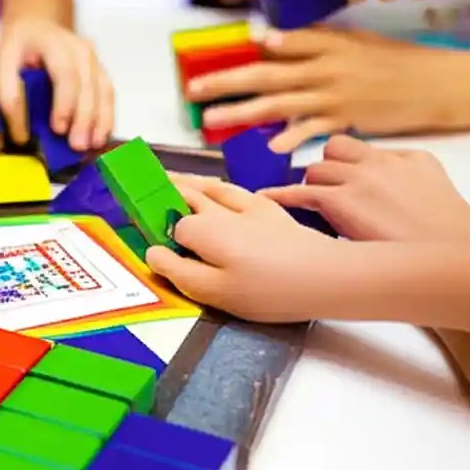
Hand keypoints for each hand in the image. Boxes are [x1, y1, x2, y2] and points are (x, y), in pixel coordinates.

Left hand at [0, 15, 114, 150]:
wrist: (37, 23)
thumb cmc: (20, 46)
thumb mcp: (3, 62)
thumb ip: (8, 94)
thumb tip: (22, 133)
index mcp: (53, 41)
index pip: (64, 72)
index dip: (64, 101)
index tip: (58, 128)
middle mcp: (79, 47)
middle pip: (87, 84)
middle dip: (83, 117)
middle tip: (76, 145)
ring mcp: (93, 59)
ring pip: (102, 90)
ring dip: (99, 120)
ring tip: (92, 145)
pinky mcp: (99, 70)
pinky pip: (108, 94)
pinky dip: (107, 117)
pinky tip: (101, 136)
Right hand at [145, 174, 341, 321]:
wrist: (326, 276)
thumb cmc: (269, 290)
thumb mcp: (214, 292)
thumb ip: (178, 272)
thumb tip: (152, 255)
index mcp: (205, 230)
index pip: (171, 226)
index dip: (158, 229)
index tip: (143, 227)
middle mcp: (224, 212)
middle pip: (188, 195)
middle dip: (166, 189)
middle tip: (144, 182)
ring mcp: (251, 208)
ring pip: (212, 187)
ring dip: (190, 182)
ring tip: (173, 178)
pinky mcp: (274, 212)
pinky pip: (239, 191)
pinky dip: (221, 187)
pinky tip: (221, 190)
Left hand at [187, 29, 461, 151]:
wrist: (435, 85)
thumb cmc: (396, 64)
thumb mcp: (357, 45)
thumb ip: (318, 45)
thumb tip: (274, 44)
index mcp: (330, 44)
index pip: (287, 42)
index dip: (256, 46)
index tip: (230, 47)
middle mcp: (327, 67)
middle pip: (269, 74)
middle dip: (228, 81)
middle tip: (196, 88)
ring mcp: (335, 96)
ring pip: (279, 103)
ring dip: (242, 112)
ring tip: (213, 118)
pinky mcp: (346, 121)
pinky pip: (310, 130)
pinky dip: (290, 138)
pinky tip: (268, 146)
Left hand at [261, 135, 469, 241]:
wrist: (452, 258)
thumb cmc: (448, 243)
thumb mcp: (437, 200)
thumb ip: (409, 187)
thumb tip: (388, 198)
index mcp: (411, 158)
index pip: (366, 150)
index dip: (352, 167)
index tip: (346, 180)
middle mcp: (382, 161)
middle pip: (336, 150)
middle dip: (328, 171)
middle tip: (326, 195)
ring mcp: (360, 178)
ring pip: (316, 170)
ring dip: (312, 188)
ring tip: (309, 208)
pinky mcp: (341, 200)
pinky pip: (300, 192)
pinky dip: (281, 196)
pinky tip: (267, 199)